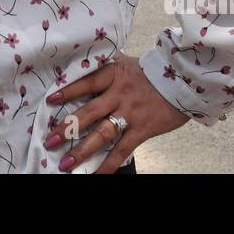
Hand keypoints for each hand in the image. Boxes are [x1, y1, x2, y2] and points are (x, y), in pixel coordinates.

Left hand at [43, 52, 189, 172]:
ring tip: (65, 163)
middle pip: (89, 112)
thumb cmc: (153, 70)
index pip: (87, 82)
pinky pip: (122, 150)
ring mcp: (130, 113)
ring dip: (82, 150)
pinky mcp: (142, 129)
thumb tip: (88, 58)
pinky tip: (96, 174)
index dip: (68, 91)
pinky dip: (108, 164)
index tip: (50, 100)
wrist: (184, 79)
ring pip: (102, 134)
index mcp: (114, 75)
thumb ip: (107, 64)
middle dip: (67, 128)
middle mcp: (119, 94)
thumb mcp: (127, 62)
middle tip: (49, 140)